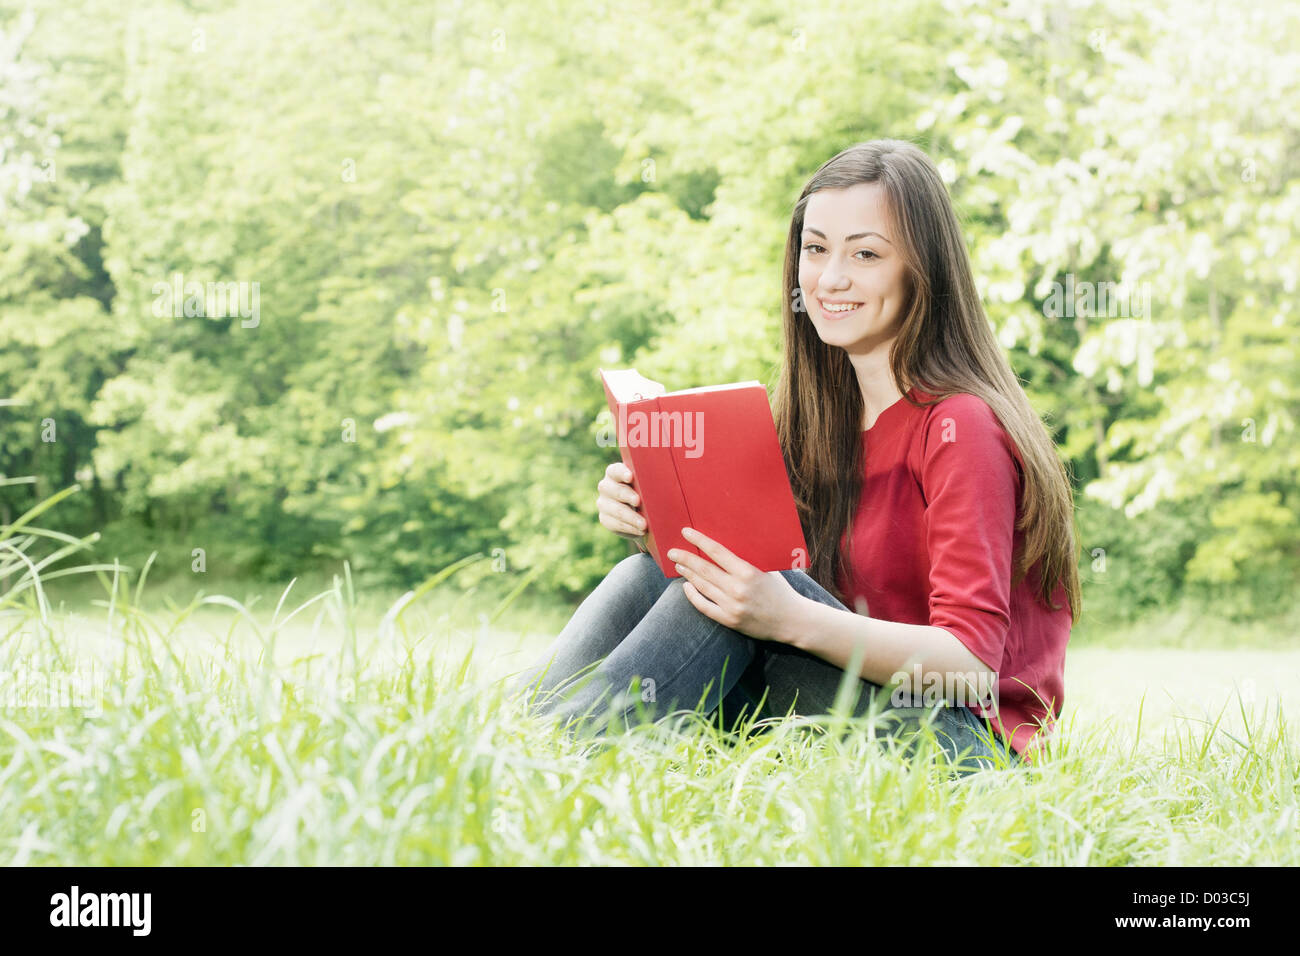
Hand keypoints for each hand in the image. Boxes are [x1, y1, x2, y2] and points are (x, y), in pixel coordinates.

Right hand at [596, 461, 646, 545]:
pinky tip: (640, 530)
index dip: (621, 473)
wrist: (644, 517)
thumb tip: (667, 480)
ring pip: (615, 509)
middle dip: (627, 495)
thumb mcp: (651, 486)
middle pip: (614, 490)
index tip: (630, 477)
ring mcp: (603, 503)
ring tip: (644, 524)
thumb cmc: (649, 495)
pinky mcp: (605, 518)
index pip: (615, 470)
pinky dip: (629, 528)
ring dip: (631, 517)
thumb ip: (652, 481)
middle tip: (638, 501)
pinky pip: (614, 524)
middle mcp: (606, 486)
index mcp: (615, 473)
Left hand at [666, 527, 808, 642]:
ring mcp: (732, 606)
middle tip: (672, 552)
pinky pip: (704, 606)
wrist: (792, 621)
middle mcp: (737, 588)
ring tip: (678, 565)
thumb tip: (723, 548)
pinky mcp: (729, 620)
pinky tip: (686, 587)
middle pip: (704, 569)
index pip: (717, 552)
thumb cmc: (780, 591)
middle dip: (685, 558)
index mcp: (748, 572)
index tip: (686, 533)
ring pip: (702, 586)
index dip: (699, 541)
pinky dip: (693, 596)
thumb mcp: (767, 570)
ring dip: (688, 574)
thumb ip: (746, 561)